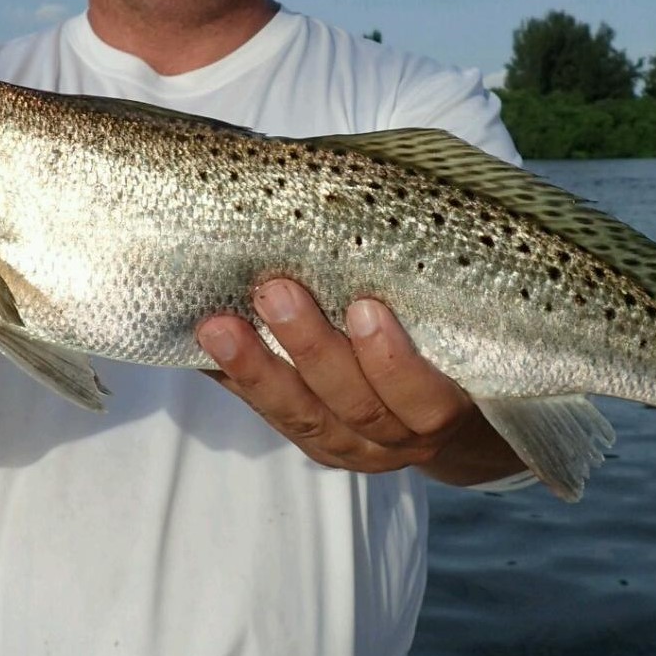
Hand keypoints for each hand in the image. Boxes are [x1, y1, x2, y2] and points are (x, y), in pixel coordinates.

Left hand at [196, 279, 523, 483]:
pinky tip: (201, 350)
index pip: (426, 397)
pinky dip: (235, 383)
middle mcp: (401, 438)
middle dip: (311, 348)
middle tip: (275, 291)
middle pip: (355, 403)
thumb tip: (376, 207)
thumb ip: (424, 291)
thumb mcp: (454, 327)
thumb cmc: (449, 345)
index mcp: (448, 407)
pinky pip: (270, 417)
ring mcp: (354, 448)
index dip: (392, 359)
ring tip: (218, 325)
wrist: (448, 413)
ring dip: (257, 369)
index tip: (364, 306)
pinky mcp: (317, 447)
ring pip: (303, 416)